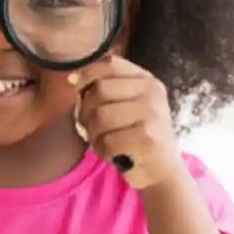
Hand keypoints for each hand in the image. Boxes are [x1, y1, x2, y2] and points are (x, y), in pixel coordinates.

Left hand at [68, 55, 180, 189]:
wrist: (162, 169)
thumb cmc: (135, 135)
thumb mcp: (126, 105)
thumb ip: (104, 88)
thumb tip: (72, 78)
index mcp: (146, 80)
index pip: (110, 64)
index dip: (87, 74)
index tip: (76, 89)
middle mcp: (152, 92)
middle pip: (99, 91)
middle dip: (86, 112)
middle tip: (93, 128)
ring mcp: (152, 114)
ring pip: (100, 117)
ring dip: (94, 135)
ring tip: (106, 142)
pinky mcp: (148, 139)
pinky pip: (107, 141)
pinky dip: (103, 151)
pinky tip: (115, 155)